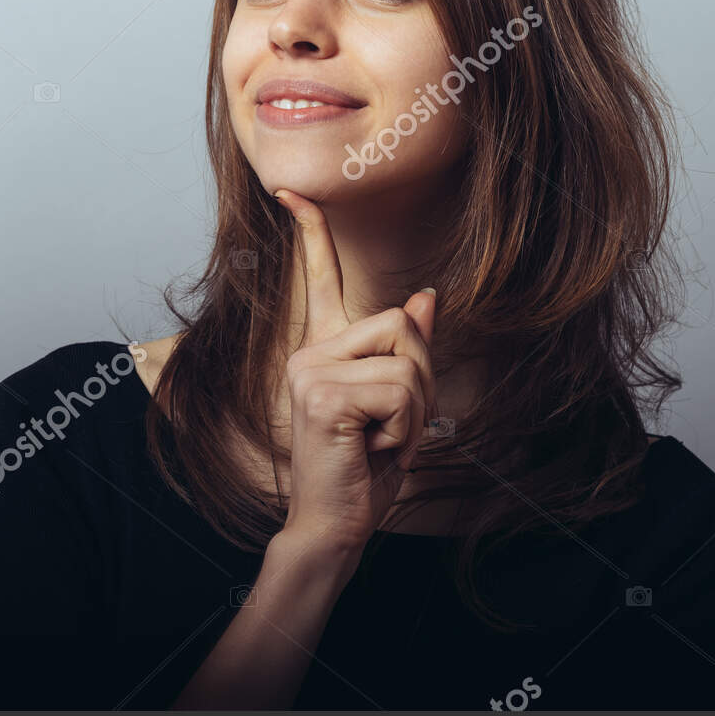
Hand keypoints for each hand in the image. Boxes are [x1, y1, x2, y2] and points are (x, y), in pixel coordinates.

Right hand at [273, 189, 437, 558]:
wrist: (336, 524)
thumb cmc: (364, 467)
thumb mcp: (396, 404)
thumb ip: (407, 350)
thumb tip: (425, 297)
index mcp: (322, 349)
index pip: (318, 278)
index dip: (309, 232)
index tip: (289, 192)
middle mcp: (309, 351)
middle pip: (400, 324)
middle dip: (422, 378)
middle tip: (395, 426)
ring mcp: (310, 370)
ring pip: (406, 358)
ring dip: (415, 410)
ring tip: (382, 441)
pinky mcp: (322, 394)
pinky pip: (399, 390)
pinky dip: (404, 428)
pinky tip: (372, 449)